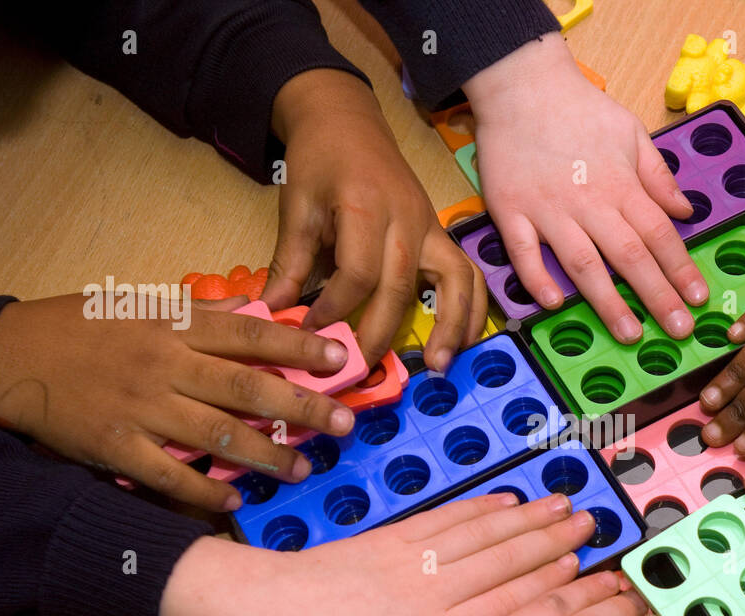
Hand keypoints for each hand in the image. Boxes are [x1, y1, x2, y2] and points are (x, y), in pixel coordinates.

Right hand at [0, 292, 354, 510]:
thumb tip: (255, 308)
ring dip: (266, 455)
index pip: (250, 335)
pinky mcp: (116, 447)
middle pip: (246, 389)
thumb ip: (200, 312)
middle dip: (302, 407)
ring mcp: (141, 409)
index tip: (339, 358)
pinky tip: (234, 501)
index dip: (299, 346)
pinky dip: (204, 492)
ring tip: (304, 468)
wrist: (11, 357)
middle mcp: (164, 366)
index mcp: (174, 327)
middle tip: (344, 423)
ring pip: (217, 435)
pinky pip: (169, 475)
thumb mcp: (142, 304)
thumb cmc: (84, 327)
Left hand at [161, 492, 604, 615]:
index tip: (588, 571)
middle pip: (507, 560)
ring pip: (485, 532)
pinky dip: (483, 506)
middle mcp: (433, 589)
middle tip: (594, 525)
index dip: (554, 585)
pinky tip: (508, 499)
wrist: (260, 611)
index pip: (509, 605)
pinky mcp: (392, 536)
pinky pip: (450, 517)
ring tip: (566, 505)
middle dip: (555, 541)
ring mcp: (414, 556)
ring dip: (529, 517)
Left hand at [263, 69, 486, 371]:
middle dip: (383, 332)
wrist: (347, 120)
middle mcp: (407, 219)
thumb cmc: (319, 161)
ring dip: (451, 326)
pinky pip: (468, 274)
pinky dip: (470, 309)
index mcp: (365, 207)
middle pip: (402, 286)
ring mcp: (431, 227)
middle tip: (364, 366)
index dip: (334, 308)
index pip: (357, 273)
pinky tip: (462, 342)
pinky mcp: (441, 234)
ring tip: (436, 366)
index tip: (312, 330)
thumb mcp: (296, 207)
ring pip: (455, 280)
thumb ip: (289, 263)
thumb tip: (273, 313)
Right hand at [465, 33, 707, 343]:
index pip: (660, 234)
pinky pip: (524, 252)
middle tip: (679, 330)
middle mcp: (589, 202)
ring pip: (583, 263)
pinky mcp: (511, 212)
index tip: (698, 299)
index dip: (681, 269)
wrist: (521, 84)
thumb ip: (658, 175)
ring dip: (607, 302)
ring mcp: (549, 210)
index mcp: (621, 184)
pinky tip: (554, 305)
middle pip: (630, 256)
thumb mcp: (631, 132)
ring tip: (630, 334)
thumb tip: (686, 211)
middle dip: (658, 296)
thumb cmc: (579, 108)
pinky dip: (537, 279)